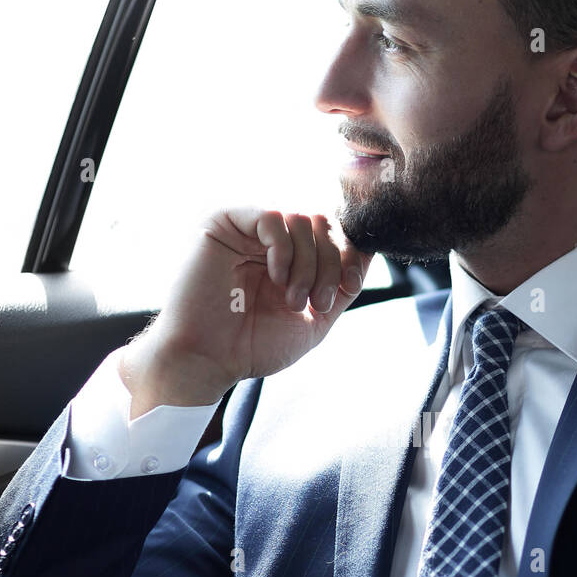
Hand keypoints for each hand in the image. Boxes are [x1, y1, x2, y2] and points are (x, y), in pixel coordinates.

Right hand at [118, 209, 372, 416]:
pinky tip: (275, 277)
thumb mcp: (314, 320)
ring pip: (302, 218)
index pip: (335, 234)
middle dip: (331, 262)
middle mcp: (271, 240)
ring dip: (308, 263)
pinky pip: (271, 216)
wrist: (207, 360)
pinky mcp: (224, 223)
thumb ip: (341, 286)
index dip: (351, 254)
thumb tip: (370, 251)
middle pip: (323, 222)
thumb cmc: (252, 346)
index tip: (349, 285)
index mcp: (292, 258)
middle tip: (318, 302)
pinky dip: (283, 248)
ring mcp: (248, 229)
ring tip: (293, 299)